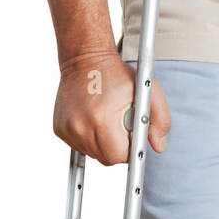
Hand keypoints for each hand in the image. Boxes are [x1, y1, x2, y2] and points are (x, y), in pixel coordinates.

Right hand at [53, 50, 170, 164]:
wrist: (85, 59)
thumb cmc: (116, 74)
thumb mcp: (148, 91)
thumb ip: (160, 120)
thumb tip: (158, 147)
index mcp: (101, 119)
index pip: (118, 156)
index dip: (130, 150)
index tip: (133, 137)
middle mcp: (79, 127)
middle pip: (105, 158)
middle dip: (117, 148)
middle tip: (122, 126)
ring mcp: (67, 129)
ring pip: (92, 154)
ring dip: (103, 144)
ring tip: (107, 120)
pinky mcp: (59, 129)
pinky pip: (80, 146)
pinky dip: (90, 139)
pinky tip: (94, 120)